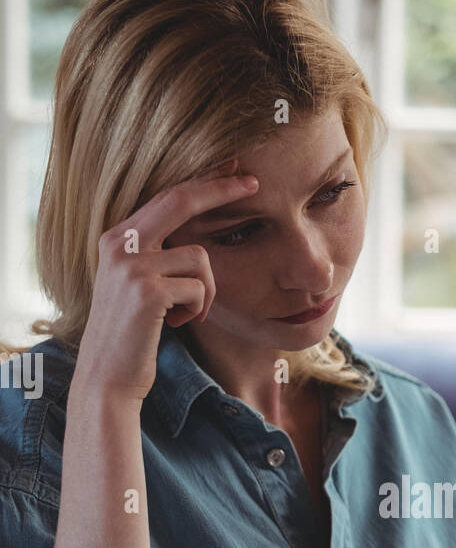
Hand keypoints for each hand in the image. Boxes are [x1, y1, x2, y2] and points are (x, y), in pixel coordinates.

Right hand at [72, 157, 258, 402]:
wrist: (108, 376)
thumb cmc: (133, 335)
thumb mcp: (140, 285)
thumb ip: (159, 256)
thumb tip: (203, 237)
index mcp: (117, 238)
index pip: (166, 198)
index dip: (203, 182)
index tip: (232, 170)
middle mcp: (120, 243)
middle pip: (181, 200)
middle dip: (221, 189)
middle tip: (254, 183)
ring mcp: (131, 265)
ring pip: (201, 258)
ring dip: (207, 291)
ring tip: (186, 314)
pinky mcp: (147, 291)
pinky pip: (199, 289)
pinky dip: (198, 310)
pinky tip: (175, 325)